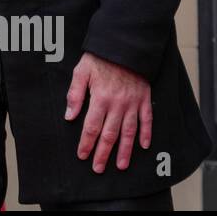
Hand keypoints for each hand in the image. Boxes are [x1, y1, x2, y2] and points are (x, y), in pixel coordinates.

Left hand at [64, 51, 152, 172]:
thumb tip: (69, 116)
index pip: (91, 127)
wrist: (124, 46)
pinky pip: (147, 120)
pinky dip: (146, 134)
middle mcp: (117, 104)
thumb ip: (74, 94)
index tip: (82, 156)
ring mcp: (133, 103)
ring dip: (125, 150)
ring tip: (121, 165)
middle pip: (109, 134)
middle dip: (103, 153)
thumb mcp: (81, 72)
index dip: (86, 143)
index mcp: (100, 98)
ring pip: (129, 132)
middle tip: (98, 168)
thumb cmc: (99, 59)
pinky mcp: (144, 99)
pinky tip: (144, 146)